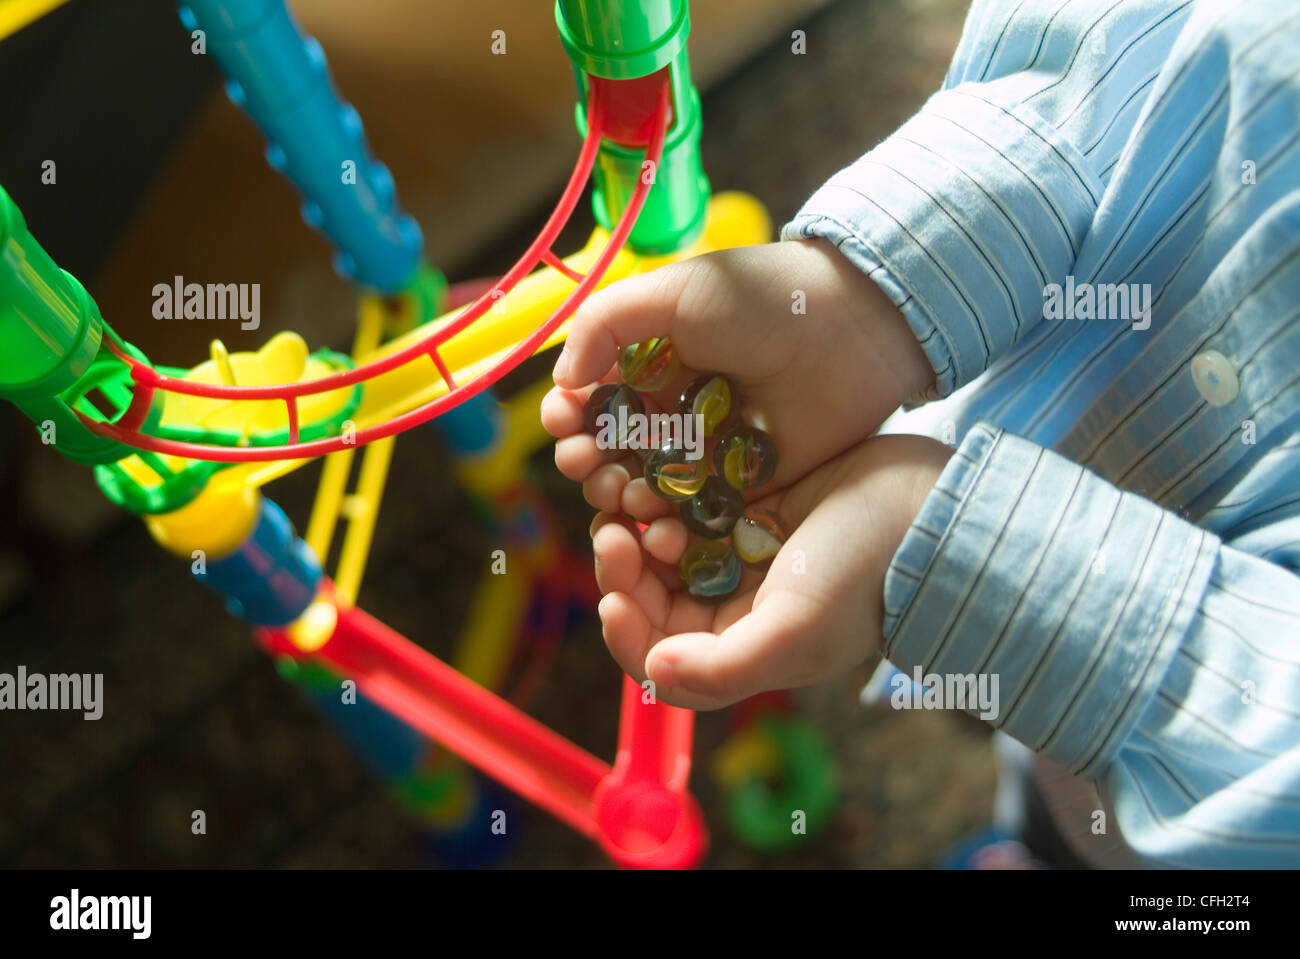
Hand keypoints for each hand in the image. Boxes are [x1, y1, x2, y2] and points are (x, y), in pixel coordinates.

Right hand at [544, 238, 933, 513]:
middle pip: (611, 448)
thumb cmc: (763, 297)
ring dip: (619, 495)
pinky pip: (692, 514)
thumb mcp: (674, 291)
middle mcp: (673, 407)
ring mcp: (706, 450)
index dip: (570, 413)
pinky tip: (653, 524)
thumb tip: (561, 379)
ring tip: (618, 491)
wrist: (856, 328)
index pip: (593, 396)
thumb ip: (605, 324)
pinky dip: (665, 523)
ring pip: (645, 486)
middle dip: (587, 458)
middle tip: (585, 462)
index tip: (563, 420)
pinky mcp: (741, 486)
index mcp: (651, 358)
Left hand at [586, 433, 951, 709]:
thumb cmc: (866, 574)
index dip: (626, 635)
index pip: (659, 658)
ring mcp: (739, 553)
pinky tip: (655, 476)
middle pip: (651, 599)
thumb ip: (724, 665)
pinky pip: (688, 504)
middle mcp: (735, 606)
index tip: (612, 598)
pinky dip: (666, 495)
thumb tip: (654, 670)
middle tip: (611, 532)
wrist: (931, 507)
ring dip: (639, 529)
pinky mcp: (748, 505)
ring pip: (662, 549)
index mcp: (742, 648)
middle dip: (624, 572)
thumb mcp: (796, 630)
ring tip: (630, 501)